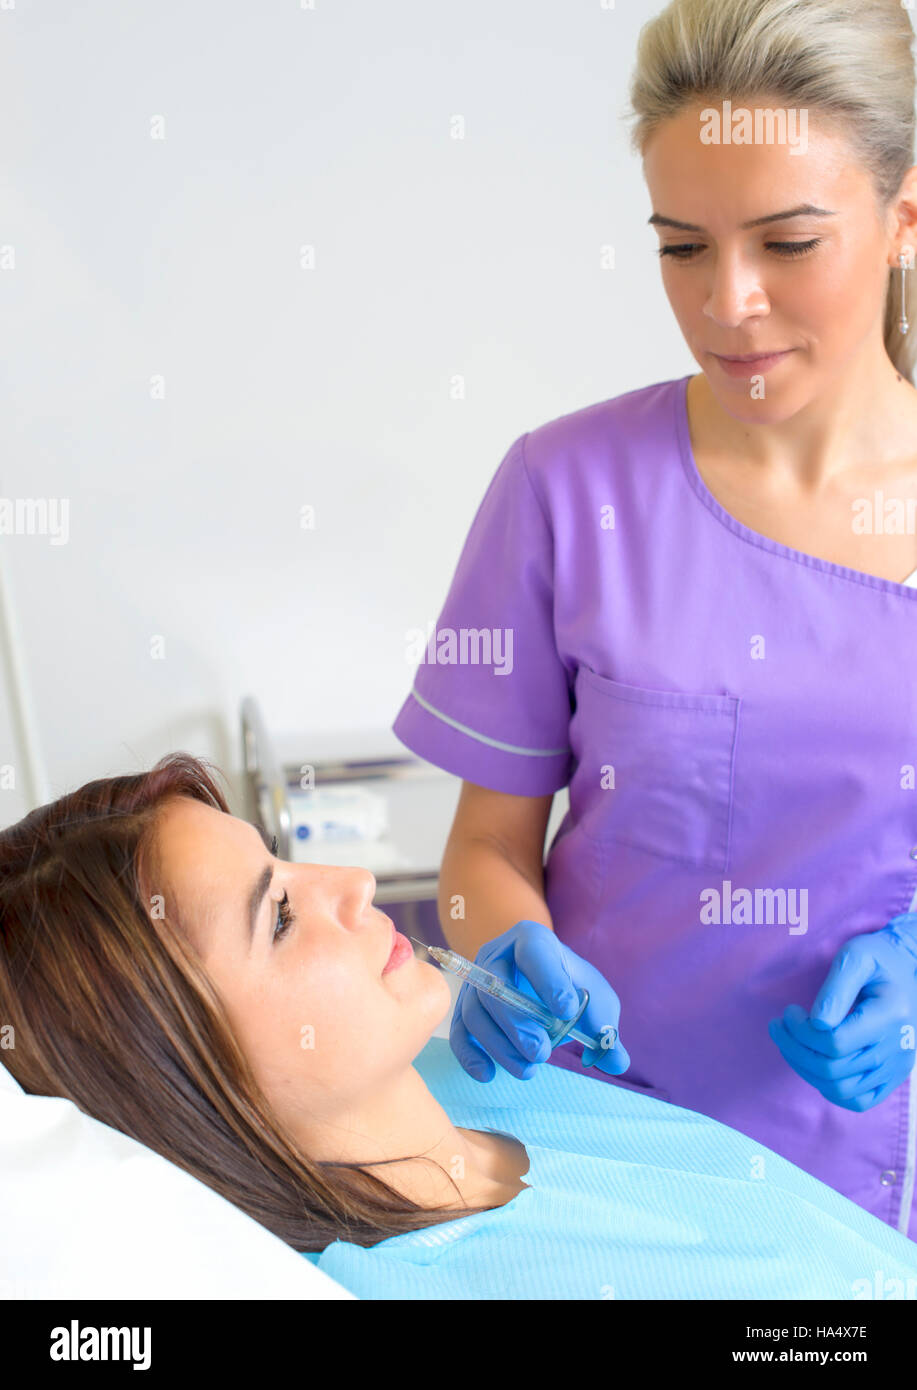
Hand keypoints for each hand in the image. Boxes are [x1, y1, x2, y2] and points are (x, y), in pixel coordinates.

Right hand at [449, 918, 630, 1081]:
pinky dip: (470, 1054)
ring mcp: (476, 981)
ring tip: (527, 1069)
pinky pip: (458, 1030)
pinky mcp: (464, 1008)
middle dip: (518, 1024)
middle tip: (542, 1053)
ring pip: (476, 1011)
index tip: (567, 1011)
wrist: (540, 982)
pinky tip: (487, 1074)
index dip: (548, 981)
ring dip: (499, 1045)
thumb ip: (606, 1028)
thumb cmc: (570, 986)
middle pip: (496, 985)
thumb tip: (617, 1061)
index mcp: (533, 939)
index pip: (535, 952)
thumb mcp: (595, 999)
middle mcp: (497, 954)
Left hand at [768, 912, 916, 1110]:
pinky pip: (857, 1101)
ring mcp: (897, 1067)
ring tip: (791, 1043)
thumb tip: (816, 1023)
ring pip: (840, 1089)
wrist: (906, 970)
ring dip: (804, 1069)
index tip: (789, 1011)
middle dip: (794, 1048)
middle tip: (779, 1026)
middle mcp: (898, 1048)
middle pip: (832, 1068)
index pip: (835, 1043)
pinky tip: (814, 1062)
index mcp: (891, 1015)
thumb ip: (836, 988)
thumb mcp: (855, 956)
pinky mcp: (892, 1078)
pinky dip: (828, 1088)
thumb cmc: (877, 959)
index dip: (801, 1032)